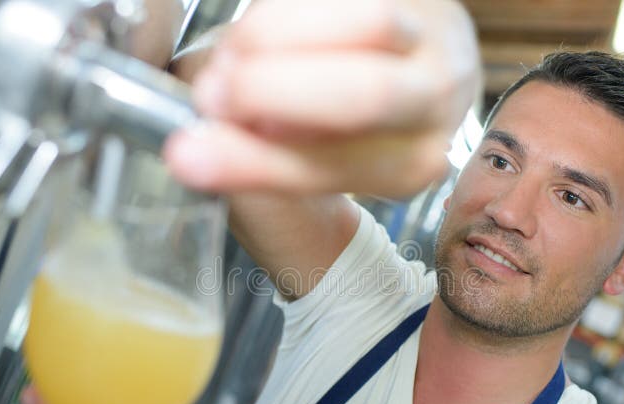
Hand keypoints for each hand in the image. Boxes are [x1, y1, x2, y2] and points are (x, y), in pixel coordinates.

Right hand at [164, 0, 480, 197]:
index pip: (334, 167)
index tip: (186, 155)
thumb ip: (264, 156)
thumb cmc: (351, 115)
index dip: (255, 163)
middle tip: (211, 92)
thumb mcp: (316, 154)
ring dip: (276, 33)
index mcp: (409, 163)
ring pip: (370, 21)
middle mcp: (438, 103)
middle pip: (366, 94)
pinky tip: (262, 25)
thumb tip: (198, 149)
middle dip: (270, 91)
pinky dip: (285, 8)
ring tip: (235, 49)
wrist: (415, 55)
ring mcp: (436, 34)